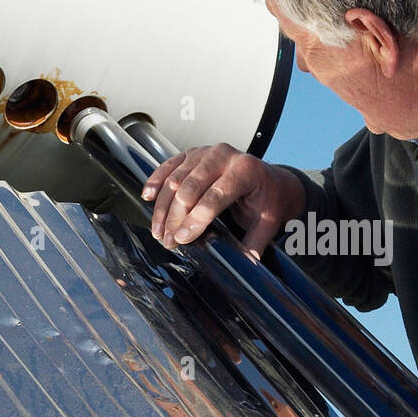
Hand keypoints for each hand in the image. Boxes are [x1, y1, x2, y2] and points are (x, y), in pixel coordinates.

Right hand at [141, 143, 304, 258]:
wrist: (270, 179)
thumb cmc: (268, 198)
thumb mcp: (269, 222)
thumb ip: (256, 243)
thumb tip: (245, 263)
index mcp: (245, 170)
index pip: (216, 195)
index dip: (196, 218)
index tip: (182, 238)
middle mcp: (224, 156)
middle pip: (190, 186)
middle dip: (176, 216)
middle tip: (168, 241)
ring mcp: (206, 152)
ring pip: (176, 178)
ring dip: (163, 207)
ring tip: (158, 231)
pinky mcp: (193, 154)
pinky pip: (169, 165)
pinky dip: (156, 181)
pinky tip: (147, 197)